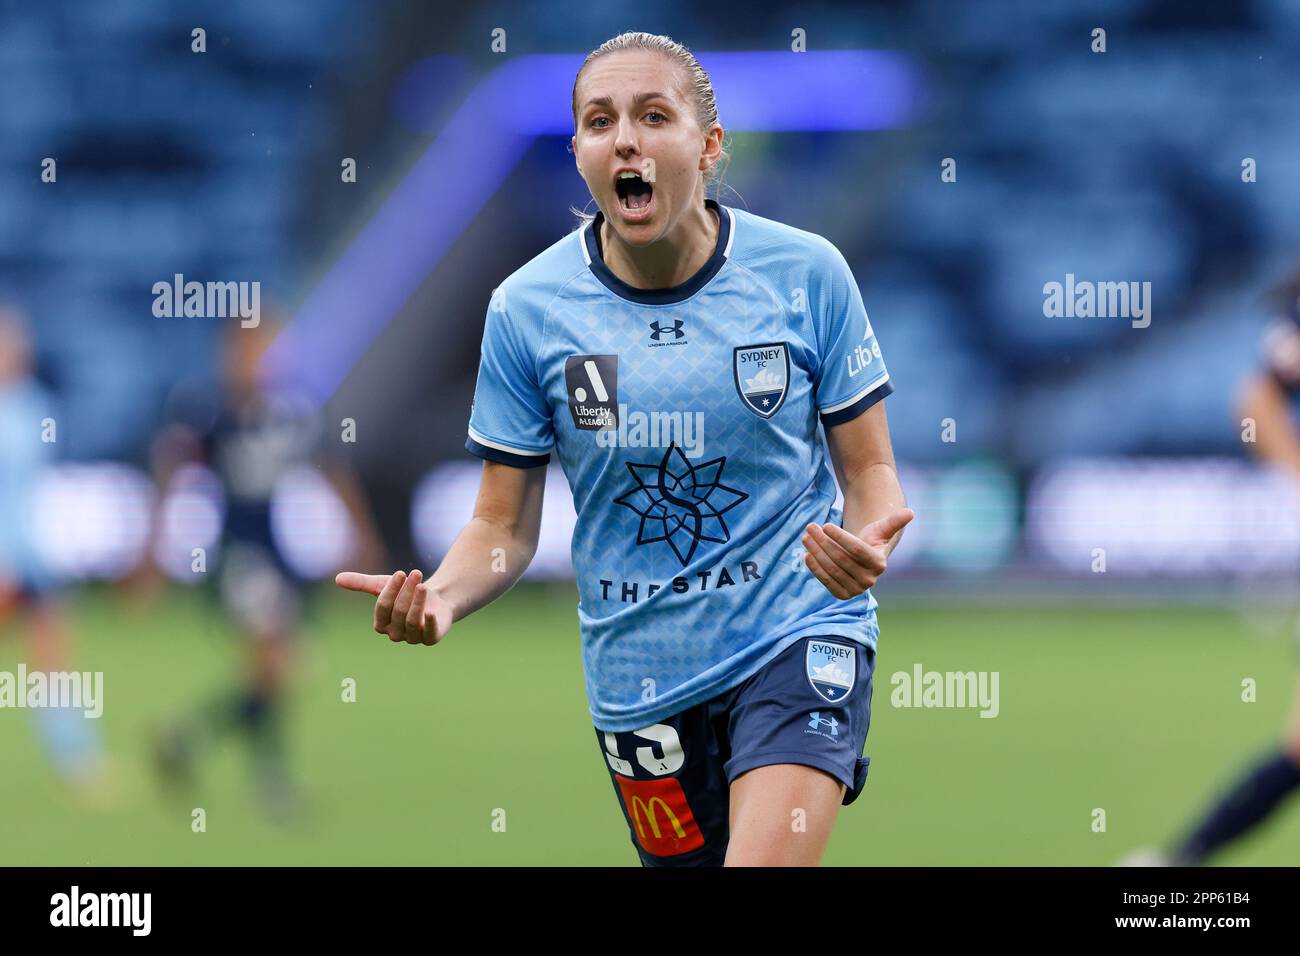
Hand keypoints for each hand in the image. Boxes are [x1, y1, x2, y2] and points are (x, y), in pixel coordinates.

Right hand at [334, 568, 453, 644]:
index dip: (391, 590)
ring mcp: (413, 638)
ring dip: (417, 601)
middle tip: (416, 573)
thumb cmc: (404, 594)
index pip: (383, 607)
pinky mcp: (431, 638)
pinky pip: (429, 634)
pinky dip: (430, 623)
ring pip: (412, 621)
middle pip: (399, 612)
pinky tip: (431, 612)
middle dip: (407, 591)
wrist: (435, 601)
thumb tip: (337, 578)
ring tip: (422, 584)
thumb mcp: (383, 586)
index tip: (400, 573)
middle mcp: (395, 634)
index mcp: (381, 624)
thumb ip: (362, 584)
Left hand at [801, 507, 913, 598]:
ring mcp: (856, 590)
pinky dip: (814, 568)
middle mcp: (869, 580)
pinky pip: (826, 581)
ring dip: (816, 552)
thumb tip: (910, 512)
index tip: (826, 524)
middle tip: (810, 527)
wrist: (863, 560)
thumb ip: (894, 522)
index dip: (840, 537)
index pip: (856, 550)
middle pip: (841, 559)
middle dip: (823, 542)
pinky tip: (807, 554)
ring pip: (831, 569)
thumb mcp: (881, 529)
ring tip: (806, 537)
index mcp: (880, 563)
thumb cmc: (871, 540)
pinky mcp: (842, 595)